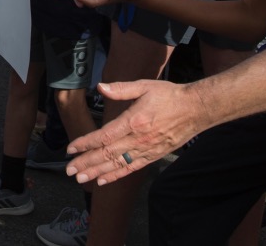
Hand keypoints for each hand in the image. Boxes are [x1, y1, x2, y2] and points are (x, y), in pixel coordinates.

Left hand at [67, 80, 208, 185]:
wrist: (196, 109)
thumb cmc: (169, 95)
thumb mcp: (145, 86)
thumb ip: (121, 89)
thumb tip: (100, 87)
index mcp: (133, 121)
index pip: (104, 136)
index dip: (85, 143)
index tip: (71, 149)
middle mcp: (138, 139)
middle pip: (107, 154)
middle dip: (86, 163)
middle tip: (69, 170)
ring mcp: (146, 150)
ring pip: (117, 164)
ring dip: (97, 172)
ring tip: (80, 178)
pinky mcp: (153, 156)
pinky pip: (131, 168)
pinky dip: (116, 175)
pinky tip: (103, 180)